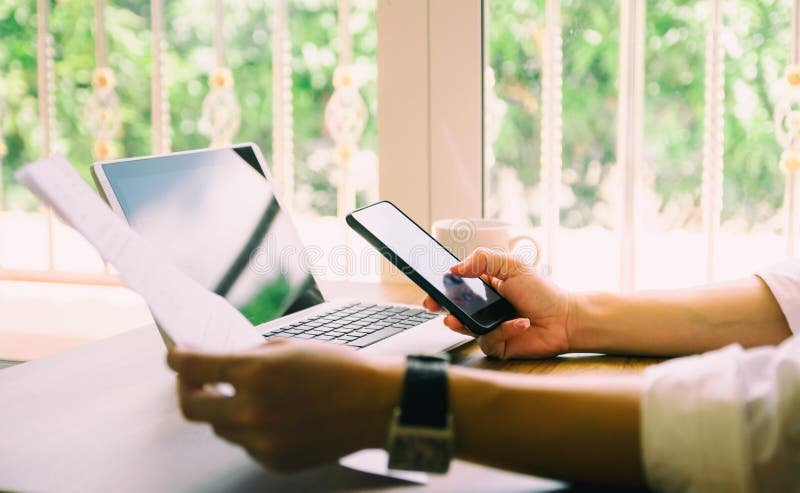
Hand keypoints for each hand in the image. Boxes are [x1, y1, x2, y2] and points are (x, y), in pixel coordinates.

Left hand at [167, 339, 402, 471]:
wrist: (377, 405)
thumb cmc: (340, 369)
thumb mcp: (290, 347)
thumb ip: (248, 356)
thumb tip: (219, 364)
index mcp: (256, 374)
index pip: (192, 368)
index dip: (176, 358)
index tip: (176, 355)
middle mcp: (253, 412)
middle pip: (191, 408)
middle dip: (187, 390)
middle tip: (196, 380)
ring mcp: (263, 442)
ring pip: (219, 428)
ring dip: (224, 410)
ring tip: (245, 395)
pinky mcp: (274, 462)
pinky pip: (245, 444)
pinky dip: (250, 428)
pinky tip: (273, 415)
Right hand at [423, 248, 572, 358]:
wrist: (565, 319)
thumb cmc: (542, 292)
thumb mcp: (513, 266)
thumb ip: (484, 259)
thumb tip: (456, 267)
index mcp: (484, 285)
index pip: (457, 284)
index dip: (442, 285)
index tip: (431, 285)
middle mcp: (483, 307)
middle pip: (453, 307)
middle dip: (441, 306)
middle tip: (433, 305)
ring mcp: (488, 327)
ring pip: (464, 328)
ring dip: (462, 323)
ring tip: (457, 319)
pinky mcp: (496, 345)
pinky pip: (488, 341)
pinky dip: (503, 331)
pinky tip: (520, 323)